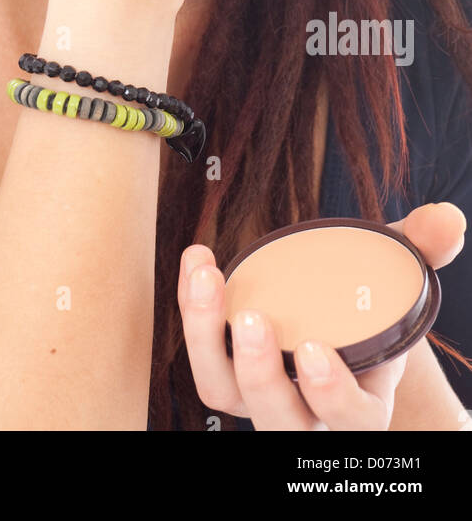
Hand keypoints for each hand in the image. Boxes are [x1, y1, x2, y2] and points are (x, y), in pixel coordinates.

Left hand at [177, 202, 465, 429]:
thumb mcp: (400, 278)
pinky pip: (201, 352)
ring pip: (222, 391)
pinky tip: (198, 258)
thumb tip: (448, 219)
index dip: (330, 393)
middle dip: (260, 373)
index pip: (348, 419)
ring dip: (207, 337)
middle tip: (254, 319)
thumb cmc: (368, 305)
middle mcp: (306, 411)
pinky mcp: (226, 365)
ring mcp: (260, 392)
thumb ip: (423, 250)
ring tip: (208, 278)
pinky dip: (193, 307)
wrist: (336, 311)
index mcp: (360, 402)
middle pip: (277, 419)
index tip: (312, 349)